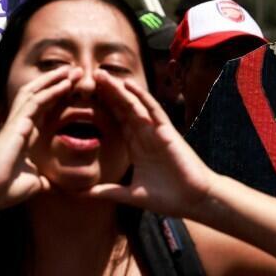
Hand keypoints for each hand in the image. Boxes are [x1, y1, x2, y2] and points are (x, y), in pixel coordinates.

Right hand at [0, 66, 78, 213]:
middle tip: (77, 72)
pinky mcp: (16, 123)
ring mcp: (17, 122)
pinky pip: (36, 101)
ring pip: (36, 91)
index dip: (57, 96)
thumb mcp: (36, 182)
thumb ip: (46, 179)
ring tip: (73, 70)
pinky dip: (52, 90)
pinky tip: (66, 83)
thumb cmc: (8, 189)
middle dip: (57, 81)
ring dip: (55, 79)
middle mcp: (21, 124)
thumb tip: (59, 187)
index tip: (74, 87)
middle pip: (39, 94)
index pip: (43, 108)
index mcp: (26, 135)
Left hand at [85, 72, 214, 219]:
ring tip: (103, 75)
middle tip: (92, 76)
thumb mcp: (131, 194)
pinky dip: (142, 97)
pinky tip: (130, 85)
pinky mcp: (167, 133)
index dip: (103, 108)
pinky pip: (153, 111)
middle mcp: (145, 135)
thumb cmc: (167, 197)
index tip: (86, 95)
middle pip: (123, 109)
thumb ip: (108, 191)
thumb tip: (81, 195)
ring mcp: (156, 132)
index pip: (117, 121)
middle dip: (108, 93)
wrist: (194, 201)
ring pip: (134, 105)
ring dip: (119, 90)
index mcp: (136, 147)